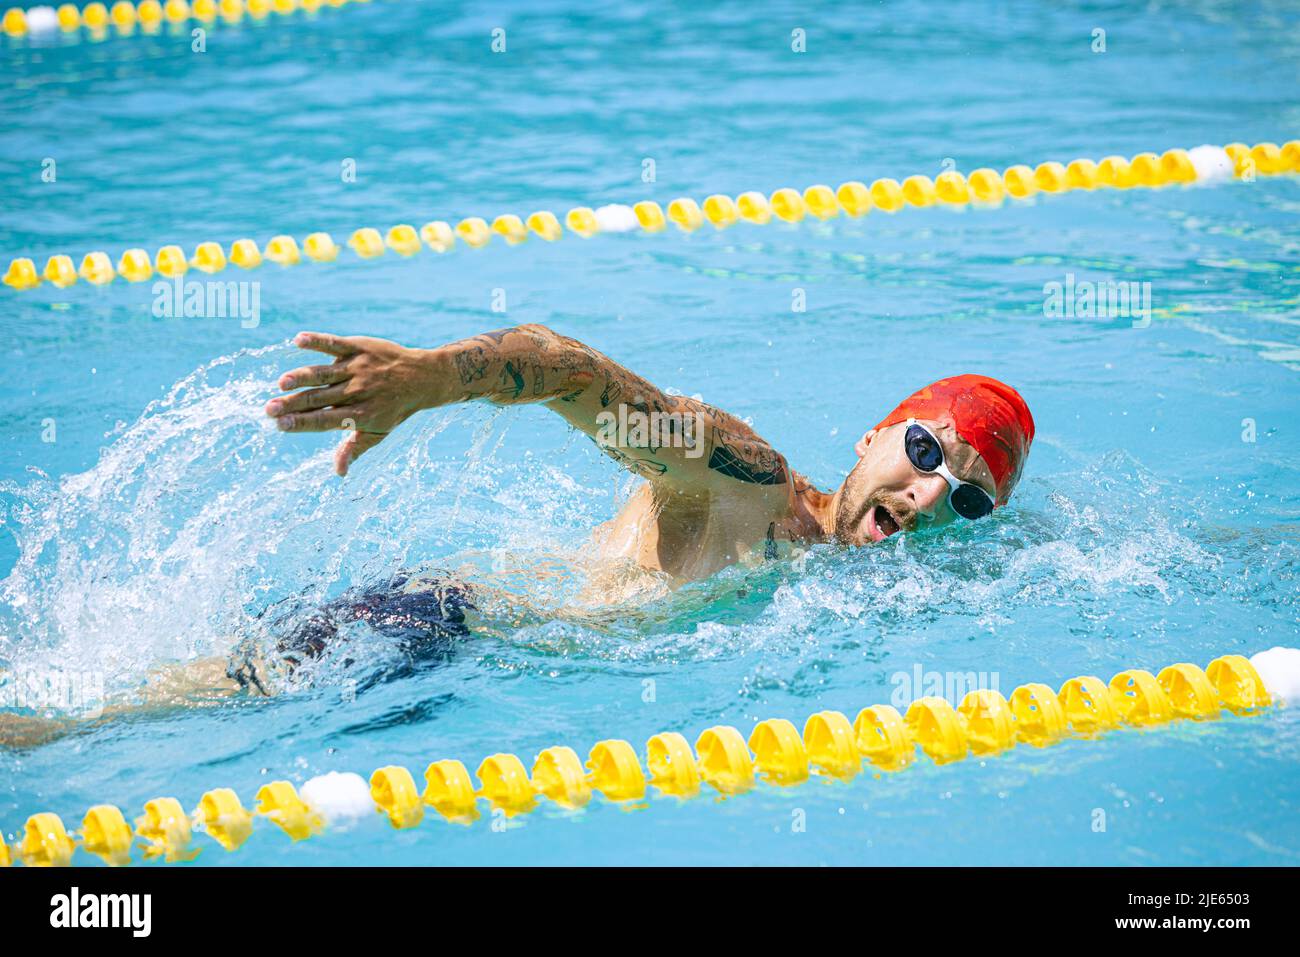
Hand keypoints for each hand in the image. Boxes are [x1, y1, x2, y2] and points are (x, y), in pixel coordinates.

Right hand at [265, 332, 441, 475]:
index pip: (326, 421)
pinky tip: (298, 340)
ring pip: (325, 373)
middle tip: (269, 409)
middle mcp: (358, 392)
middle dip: (293, 404)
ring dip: (302, 376)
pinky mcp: (359, 348)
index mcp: (360, 415)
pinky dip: (318, 342)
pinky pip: (335, 344)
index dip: (303, 423)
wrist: (423, 377)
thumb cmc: (394, 409)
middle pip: (320, 398)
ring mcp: (358, 368)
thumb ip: (355, 448)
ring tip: (282, 383)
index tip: (280, 426)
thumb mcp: (379, 432)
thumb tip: (338, 473)